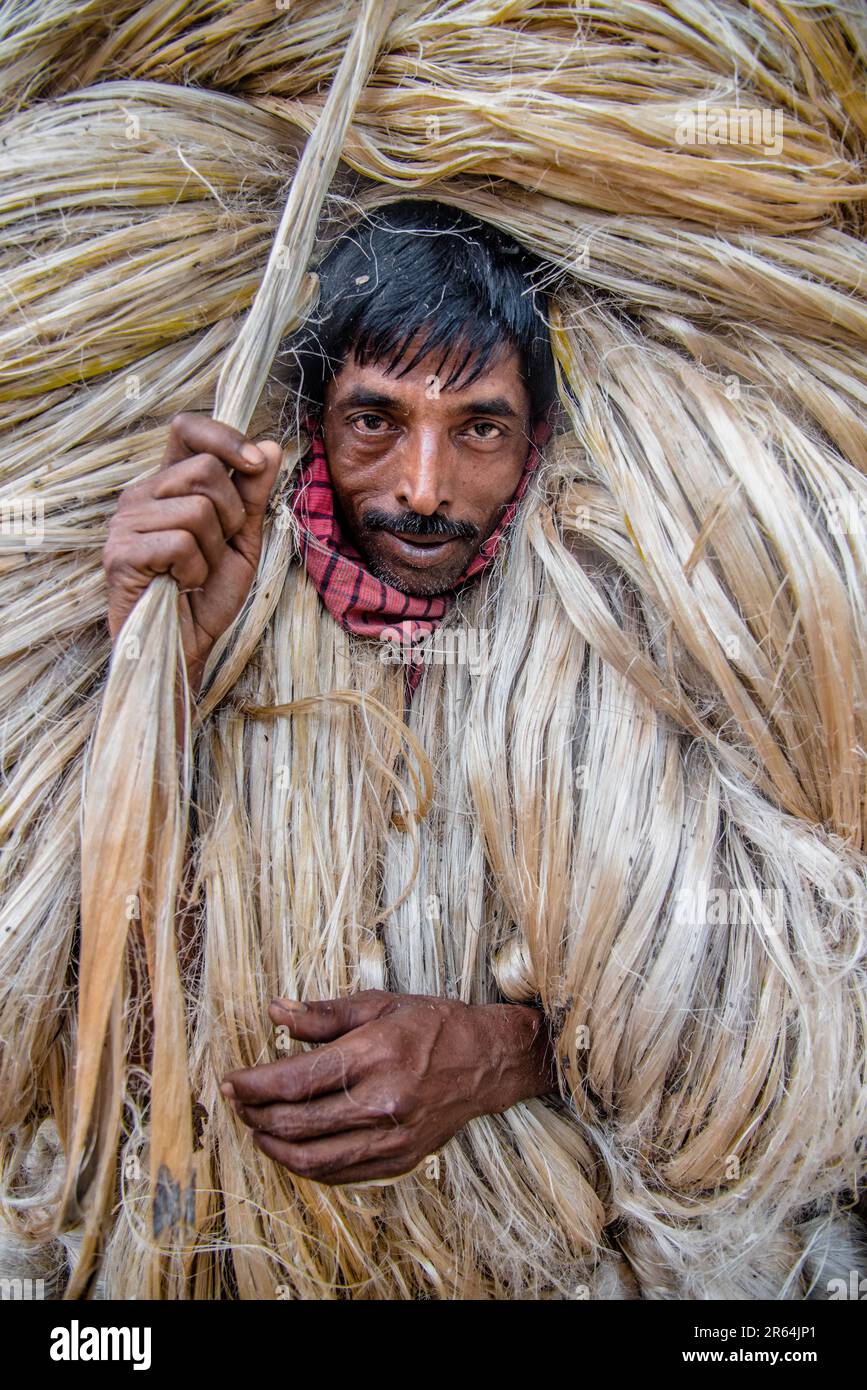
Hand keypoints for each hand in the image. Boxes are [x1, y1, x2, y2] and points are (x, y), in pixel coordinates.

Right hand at [103, 412, 282, 692]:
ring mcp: (126, 523)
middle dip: (231, 515)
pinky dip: (195, 570)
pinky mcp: (121, 553)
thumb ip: (253, 495)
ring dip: (213, 550)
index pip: (188, 430)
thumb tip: (270, 446)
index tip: (255, 464)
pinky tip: (181, 583)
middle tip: (217, 550)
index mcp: (169, 485)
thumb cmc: (206, 596)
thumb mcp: (242, 540)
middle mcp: (142, 495)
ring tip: (196, 571)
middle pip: (205, 471)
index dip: (224, 437)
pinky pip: (180, 542)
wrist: (185, 645)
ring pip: (197, 510)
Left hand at [220, 990, 555, 1184]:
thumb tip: (275, 1012)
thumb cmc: (431, 1025)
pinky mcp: (400, 1159)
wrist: (487, 1061)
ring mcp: (392, 1137)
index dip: (253, 1085)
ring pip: (313, 1158)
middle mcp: (382, 1101)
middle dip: (256, 1115)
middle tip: (238, 1104)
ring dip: (275, 1146)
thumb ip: (323, 1014)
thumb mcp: (379, 1004)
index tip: (231, 1081)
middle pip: (297, 1123)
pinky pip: (339, 1173)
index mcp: (374, 1055)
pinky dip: (307, 1165)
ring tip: (258, 1128)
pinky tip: (293, 1148)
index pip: (295, 1080)